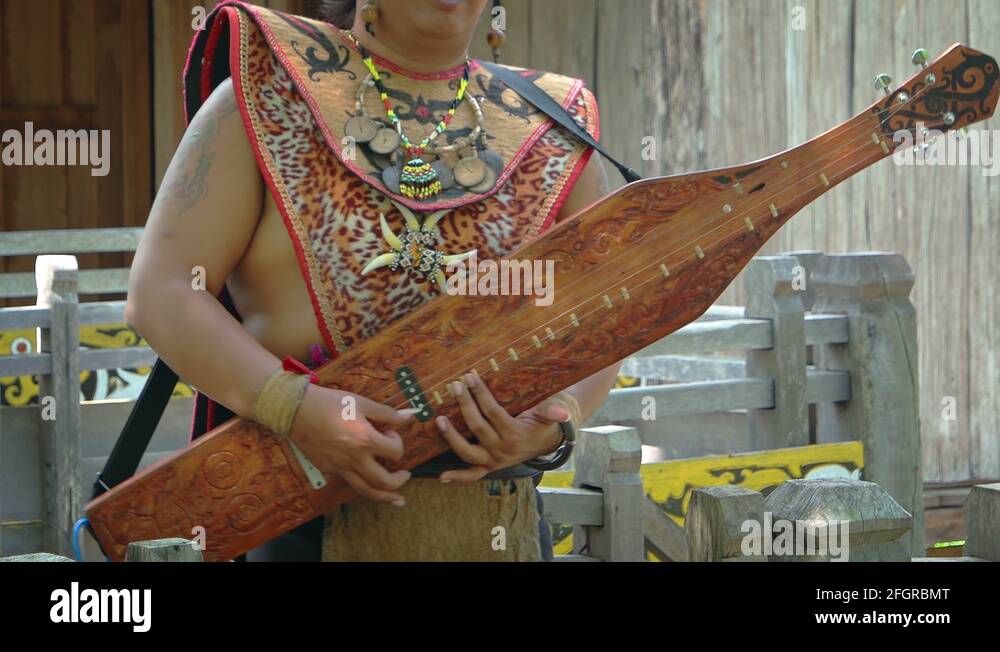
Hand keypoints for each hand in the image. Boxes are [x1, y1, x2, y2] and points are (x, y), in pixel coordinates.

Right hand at [289, 385, 414, 505]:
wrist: (296, 410)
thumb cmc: (329, 403)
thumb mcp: (361, 403)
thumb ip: (387, 413)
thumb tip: (409, 416)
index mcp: (365, 440)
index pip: (395, 452)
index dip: (398, 442)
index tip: (390, 433)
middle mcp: (354, 459)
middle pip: (384, 482)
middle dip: (399, 481)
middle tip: (405, 475)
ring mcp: (340, 467)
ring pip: (366, 491)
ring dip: (385, 497)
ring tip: (397, 499)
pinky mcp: (329, 469)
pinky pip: (350, 482)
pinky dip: (363, 486)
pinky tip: (368, 483)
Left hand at [435, 370, 569, 482]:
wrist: (547, 443)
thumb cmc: (545, 424)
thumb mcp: (550, 416)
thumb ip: (552, 412)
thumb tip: (563, 411)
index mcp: (515, 435)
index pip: (493, 412)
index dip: (481, 394)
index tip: (470, 376)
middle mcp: (502, 450)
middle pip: (477, 427)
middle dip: (465, 405)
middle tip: (455, 386)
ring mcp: (493, 461)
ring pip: (467, 452)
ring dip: (451, 437)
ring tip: (438, 420)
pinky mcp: (488, 467)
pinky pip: (472, 475)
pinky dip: (458, 477)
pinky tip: (442, 477)